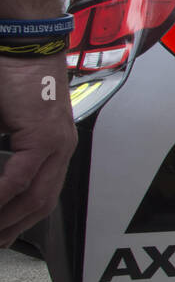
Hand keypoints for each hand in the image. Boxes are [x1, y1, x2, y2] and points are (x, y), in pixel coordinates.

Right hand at [0, 55, 76, 246]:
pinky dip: (3, 196)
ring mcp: (56, 144)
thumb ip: (5, 153)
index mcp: (55, 148)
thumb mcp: (5, 124)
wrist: (25, 47)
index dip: (22, 220)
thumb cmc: (13, 78)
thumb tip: (4, 180)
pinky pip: (21, 177)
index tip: (4, 234)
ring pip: (34, 197)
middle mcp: (62, 149)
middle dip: (14, 228)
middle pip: (41, 204)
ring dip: (7, 218)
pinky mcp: (43, 136)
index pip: (42, 195)